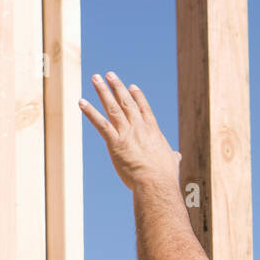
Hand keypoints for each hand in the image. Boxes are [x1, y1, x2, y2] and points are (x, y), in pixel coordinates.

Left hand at [79, 71, 180, 191]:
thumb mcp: (171, 163)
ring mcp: (127, 134)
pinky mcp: (115, 143)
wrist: (156, 184)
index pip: (144, 109)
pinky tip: (82, 102)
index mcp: (153, 131)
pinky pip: (100, 124)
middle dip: (117, 87)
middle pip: (126, 103)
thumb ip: (172, 156)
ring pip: (113, 108)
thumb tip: (177, 156)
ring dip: (103, 91)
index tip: (132, 86)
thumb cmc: (165, 177)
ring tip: (96, 78)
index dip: (137, 97)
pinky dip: (90, 112)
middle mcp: (139, 128)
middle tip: (109, 75)